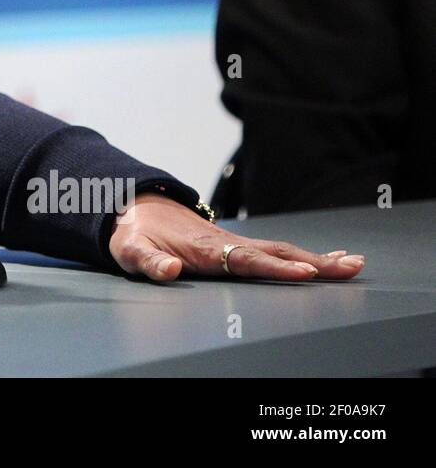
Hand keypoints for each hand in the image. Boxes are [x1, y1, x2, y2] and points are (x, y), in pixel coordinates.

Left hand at [108, 192, 365, 281]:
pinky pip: (271, 249)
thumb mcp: (130, 252)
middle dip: (313, 261)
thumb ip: (148, 263)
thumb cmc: (131, 235)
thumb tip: (167, 271)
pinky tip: (323, 261)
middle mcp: (223, 242)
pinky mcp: (232, 243)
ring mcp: (230, 241)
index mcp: (203, 248)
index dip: (275, 267)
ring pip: (278, 249)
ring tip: (351, 265)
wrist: (130, 207)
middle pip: (274, 252)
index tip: (306, 272)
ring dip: (315, 258)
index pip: (245, 259)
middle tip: (351, 267)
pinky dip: (300, 255)